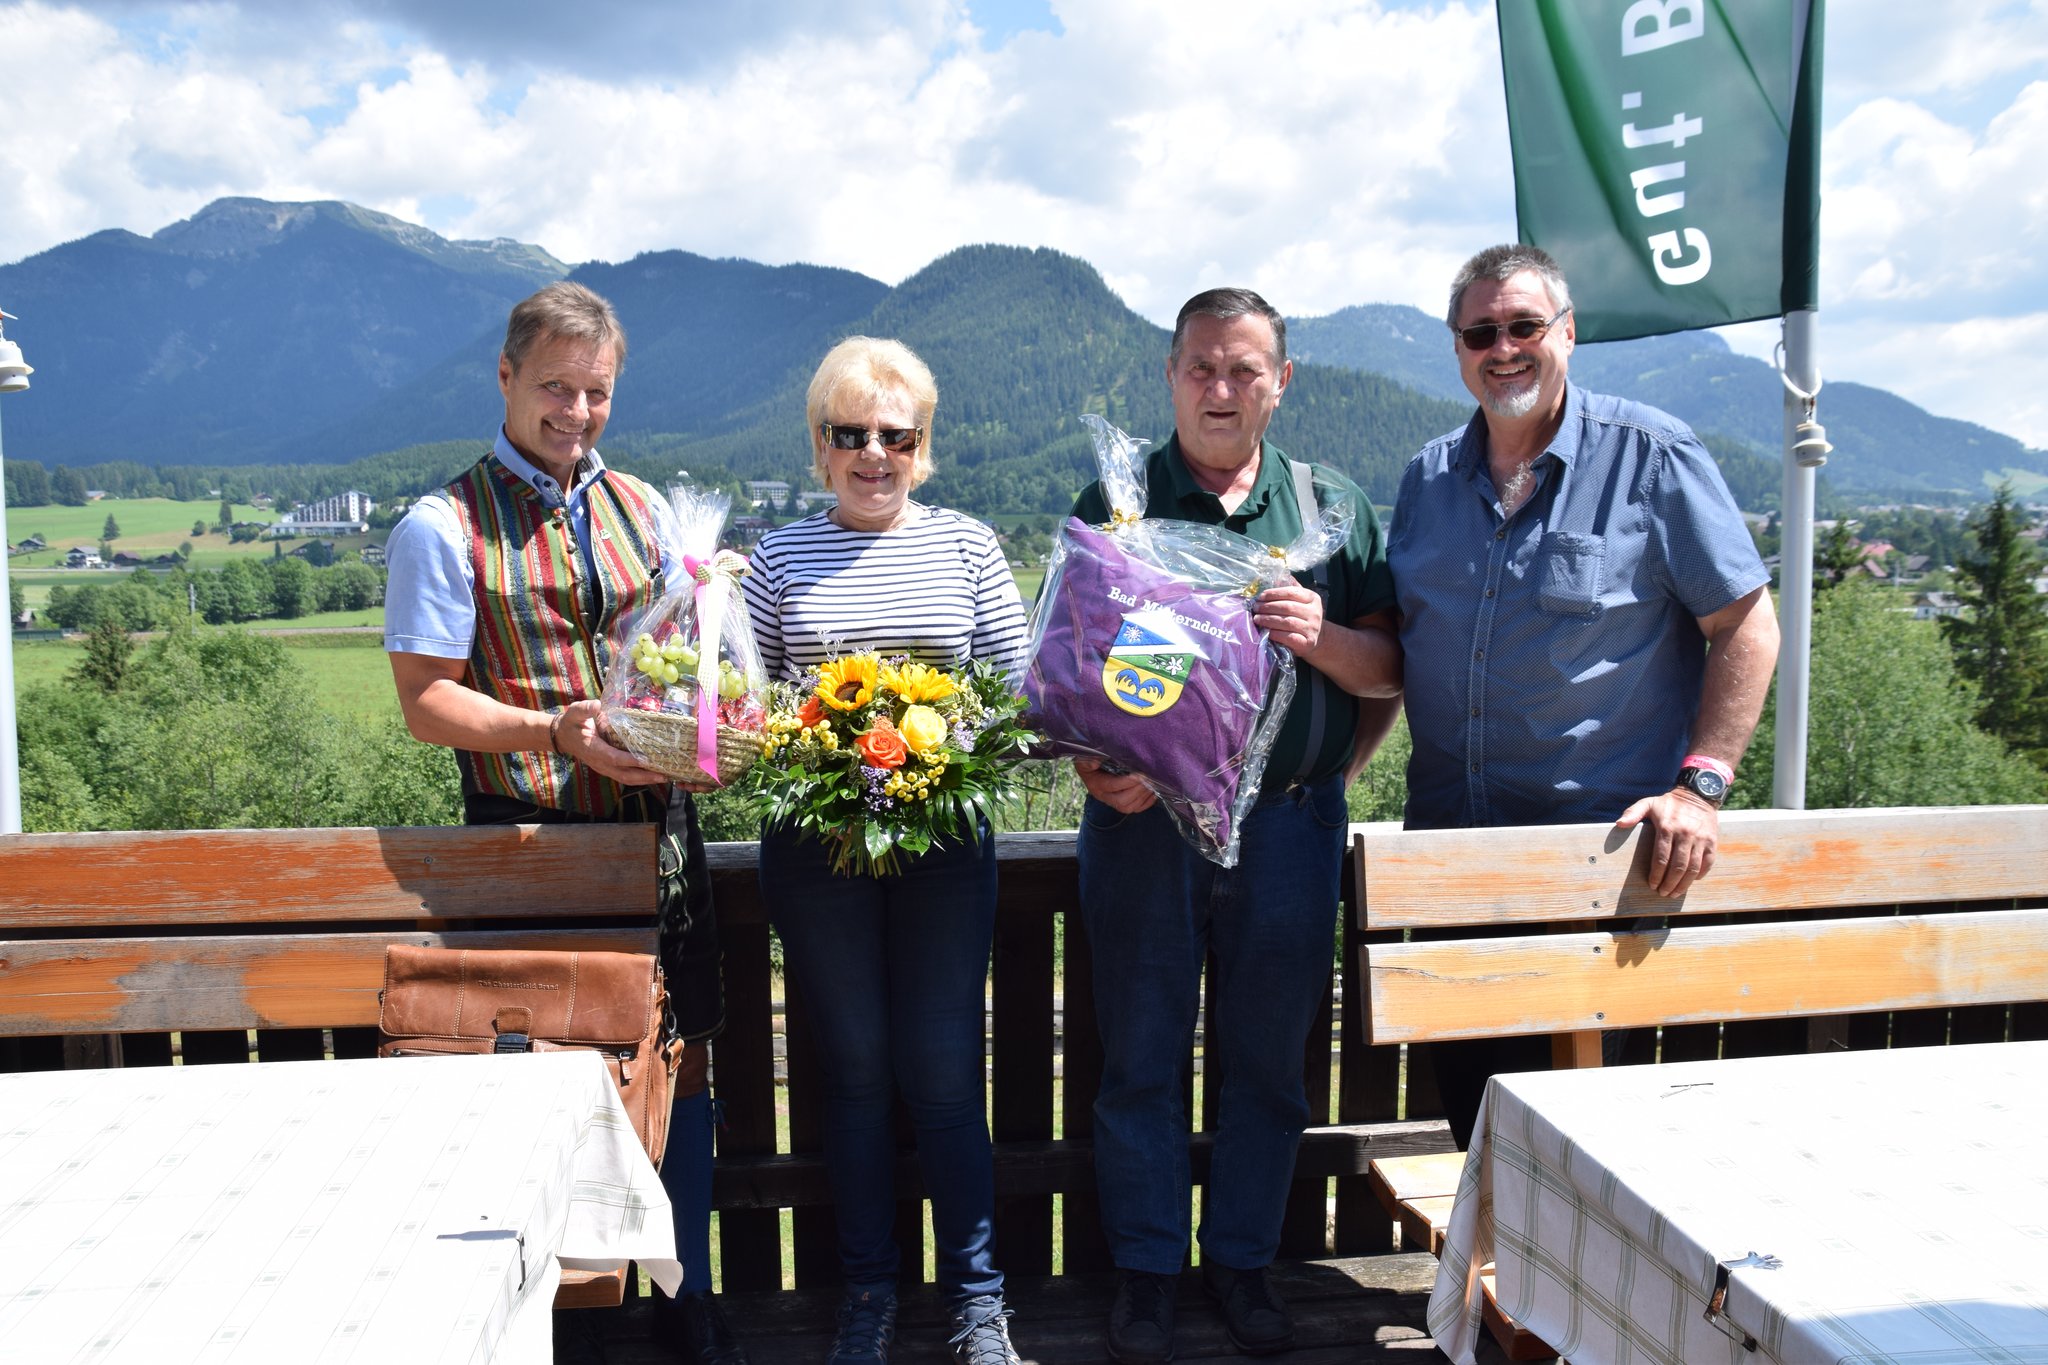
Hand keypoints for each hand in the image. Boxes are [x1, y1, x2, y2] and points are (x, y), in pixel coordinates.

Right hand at [558, 699, 674, 786]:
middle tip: (663, 775)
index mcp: (592, 749)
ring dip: (645, 780)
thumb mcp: (575, 712)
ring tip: (664, 777)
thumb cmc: (571, 723)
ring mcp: (604, 768)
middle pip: (624, 774)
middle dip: (644, 776)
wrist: (563, 737)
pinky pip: (624, 776)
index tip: (646, 760)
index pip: (613, 757)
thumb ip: (585, 709)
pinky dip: (639, 777)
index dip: (629, 760)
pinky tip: (653, 774)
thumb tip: (598, 705)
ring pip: (625, 778)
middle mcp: (599, 762)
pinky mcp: (608, 768)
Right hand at [1073, 757, 1156, 813]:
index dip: (1126, 782)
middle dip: (1137, 790)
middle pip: (1122, 801)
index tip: (1140, 774)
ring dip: (1143, 796)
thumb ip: (1088, 761)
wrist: (1088, 770)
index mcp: (1096, 784)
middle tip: (1148, 779)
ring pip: (1129, 807)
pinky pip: (1135, 809)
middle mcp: (1104, 796)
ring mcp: (1112, 802)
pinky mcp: (1121, 803)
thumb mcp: (1084, 759)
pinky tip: (1153, 793)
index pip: (1112, 786)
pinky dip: (1146, 803)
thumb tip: (1095, 762)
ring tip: (1152, 784)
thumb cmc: (1088, 762)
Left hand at [1252, 582, 1323, 656]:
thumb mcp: (1300, 601)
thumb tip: (1276, 578)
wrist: (1315, 638)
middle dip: (1268, 607)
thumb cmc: (1302, 617)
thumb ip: (1290, 589)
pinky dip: (1275, 634)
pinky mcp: (1307, 643)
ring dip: (1268, 620)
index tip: (1260, 597)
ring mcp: (1312, 628)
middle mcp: (1315, 612)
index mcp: (1312, 598)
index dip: (1273, 594)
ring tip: (1257, 619)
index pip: (1291, 592)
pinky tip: (1266, 632)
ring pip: (1287, 622)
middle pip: (1288, 607)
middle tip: (1255, 608)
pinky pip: (1289, 637)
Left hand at [1613, 788, 1720, 897]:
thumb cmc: (1669, 803)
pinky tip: (1691, 881)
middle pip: (1677, 866)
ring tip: (1675, 893)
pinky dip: (1700, 874)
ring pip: (1693, 868)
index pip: (1661, 858)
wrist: (1698, 795)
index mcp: (1668, 828)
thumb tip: (1619, 824)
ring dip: (1684, 884)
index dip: (1656, 875)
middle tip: (1663, 893)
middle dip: (1669, 883)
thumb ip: (1633, 813)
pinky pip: (1708, 862)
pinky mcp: (1712, 841)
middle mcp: (1685, 834)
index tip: (1652, 885)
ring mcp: (1701, 839)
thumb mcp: (1649, 803)